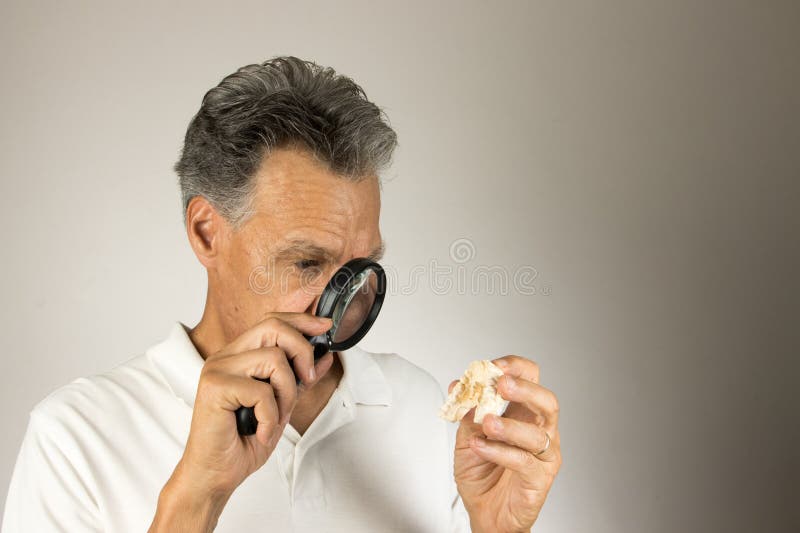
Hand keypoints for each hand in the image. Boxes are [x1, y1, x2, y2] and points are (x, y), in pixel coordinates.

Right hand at [150, 313, 331, 531]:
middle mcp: (225, 357)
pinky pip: (262, 391)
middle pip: (273, 327)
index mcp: (238, 356)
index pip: (271, 321)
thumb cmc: (242, 441)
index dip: (301, 321)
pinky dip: (270, 416)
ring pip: (274, 359)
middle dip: (301, 351)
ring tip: (275, 416)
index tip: (324, 328)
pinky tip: (260, 430)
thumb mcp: (282, 405)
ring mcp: (217, 370)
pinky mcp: (215, 388)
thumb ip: (299, 378)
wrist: (215, 475)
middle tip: (307, 379)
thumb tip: (324, 354)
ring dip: (286, 392)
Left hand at [451, 355, 561, 532]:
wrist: (485, 513)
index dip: (516, 368)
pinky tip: (481, 446)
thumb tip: (460, 385)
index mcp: (523, 413)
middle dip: (525, 389)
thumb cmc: (482, 474)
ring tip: (486, 423)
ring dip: (509, 424)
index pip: (531, 379)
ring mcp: (544, 454)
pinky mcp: (540, 478)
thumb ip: (467, 412)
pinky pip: (524, 460)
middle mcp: (539, 430)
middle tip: (502, 385)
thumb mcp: (467, 436)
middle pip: (546, 401)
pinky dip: (499, 451)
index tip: (494, 366)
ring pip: (537, 432)